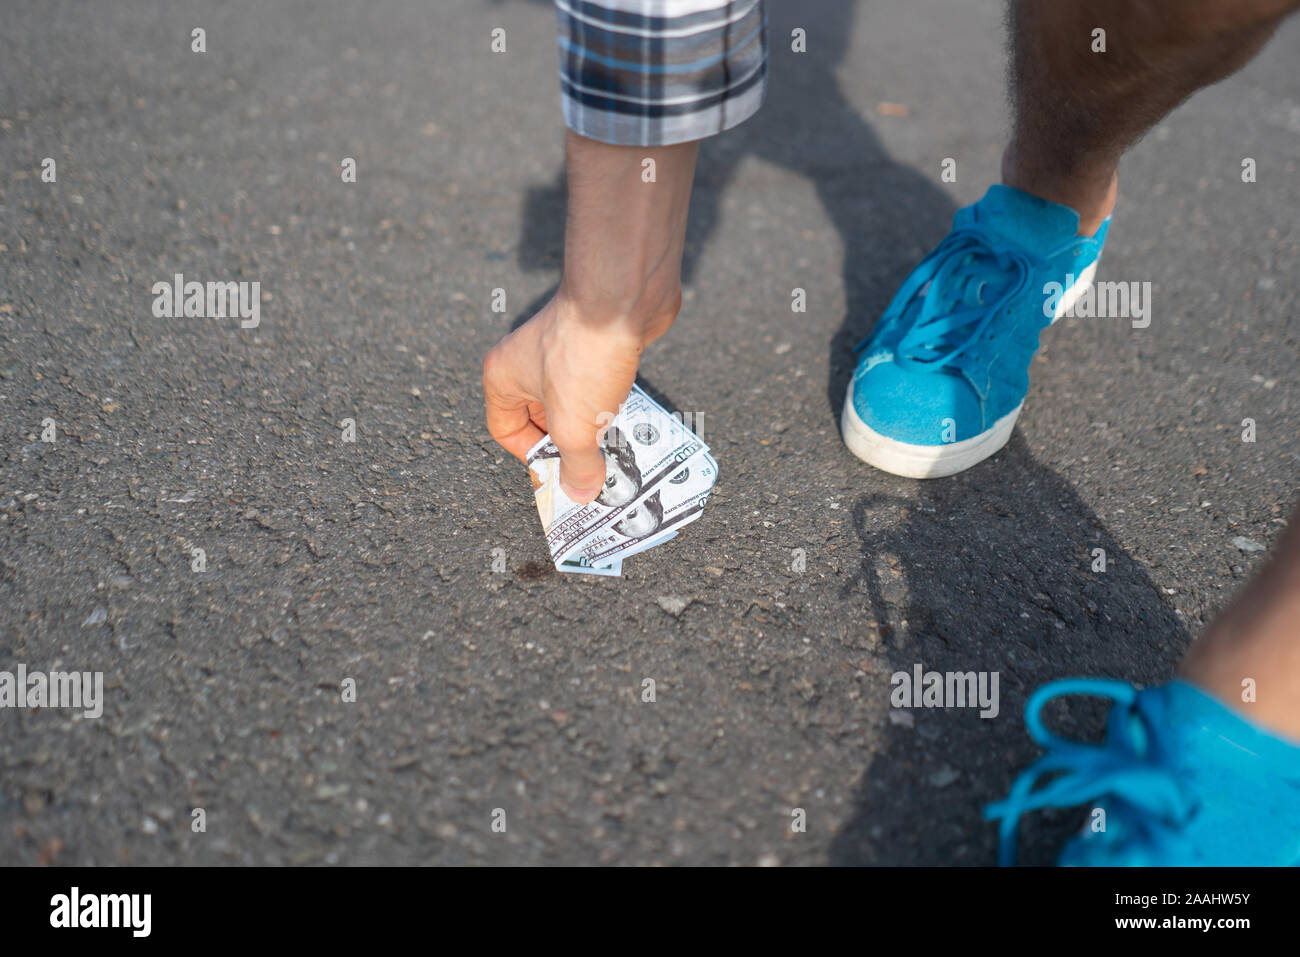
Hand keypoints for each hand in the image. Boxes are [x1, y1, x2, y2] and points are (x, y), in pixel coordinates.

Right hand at [483, 130, 695, 501]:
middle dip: (572, 448)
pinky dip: (618, 407)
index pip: (506, 431)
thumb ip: (577, 465)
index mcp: (505, 376)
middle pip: (544, 420)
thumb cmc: (583, 353)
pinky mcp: (600, 345)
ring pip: (578, 404)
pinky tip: (638, 427)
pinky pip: (604, 387)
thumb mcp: (575, 426)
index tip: (562, 476)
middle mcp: (529, 361)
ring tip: (622, 456)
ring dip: (599, 430)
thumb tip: (581, 493)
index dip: (533, 458)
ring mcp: (566, 351)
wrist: (623, 296)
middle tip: (597, 474)